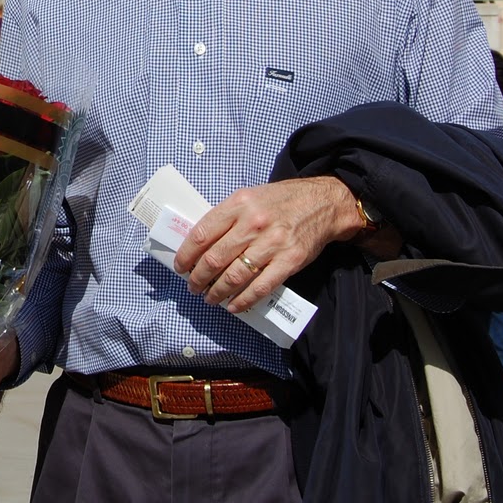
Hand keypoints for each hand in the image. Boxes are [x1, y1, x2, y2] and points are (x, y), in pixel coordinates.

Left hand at [172, 177, 363, 314]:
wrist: (322, 203)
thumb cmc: (281, 201)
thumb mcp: (249, 197)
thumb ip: (227, 217)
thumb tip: (201, 243)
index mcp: (239, 204)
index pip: (202, 233)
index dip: (186, 254)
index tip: (180, 266)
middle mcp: (253, 223)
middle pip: (215, 258)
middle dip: (198, 277)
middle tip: (192, 286)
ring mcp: (272, 243)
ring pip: (234, 276)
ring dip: (217, 292)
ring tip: (209, 298)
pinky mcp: (289, 261)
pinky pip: (261, 286)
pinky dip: (243, 300)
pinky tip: (233, 306)